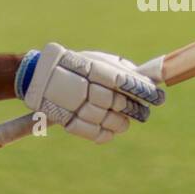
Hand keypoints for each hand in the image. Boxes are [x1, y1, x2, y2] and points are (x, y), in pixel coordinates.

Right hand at [15, 43, 164, 143]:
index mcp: (92, 68)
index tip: (157, 97)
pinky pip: (91, 133)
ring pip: (108, 120)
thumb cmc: (74, 64)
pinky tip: (110, 132)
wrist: (36, 75)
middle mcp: (83, 87)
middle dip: (136, 109)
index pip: (125, 82)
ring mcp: (74, 105)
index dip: (144, 91)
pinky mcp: (66, 120)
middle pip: (119, 103)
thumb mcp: (95, 58)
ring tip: (126, 122)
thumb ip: (119, 68)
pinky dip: (104, 134)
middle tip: (144, 112)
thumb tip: (145, 80)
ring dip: (122, 124)